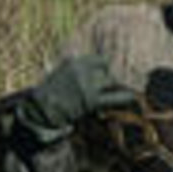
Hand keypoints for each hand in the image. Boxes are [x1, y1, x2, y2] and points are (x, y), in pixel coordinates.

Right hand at [17, 55, 134, 142]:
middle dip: (108, 80)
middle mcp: (81, 70)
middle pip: (105, 71)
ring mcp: (86, 84)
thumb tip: (99, 70)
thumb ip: (78, 71)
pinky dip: (123, 97)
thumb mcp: (61, 75)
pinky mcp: (90, 100)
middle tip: (108, 90)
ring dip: (111, 89)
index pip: (99, 60)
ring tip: (117, 94)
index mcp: (73, 62)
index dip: (104, 69)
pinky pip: (113, 97)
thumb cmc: (50, 95)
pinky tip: (132, 97)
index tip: (105, 76)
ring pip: (109, 82)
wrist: (40, 111)